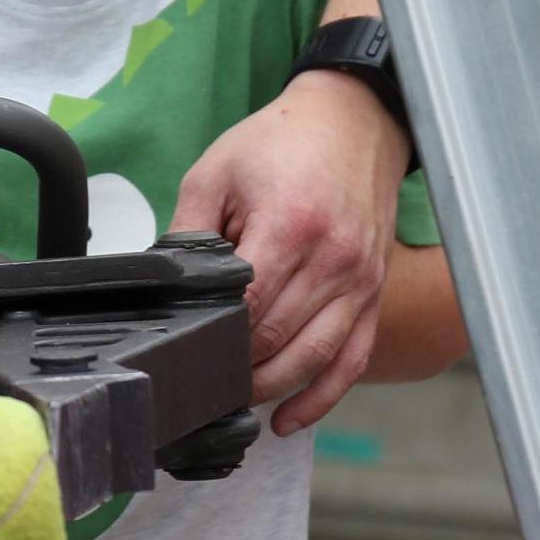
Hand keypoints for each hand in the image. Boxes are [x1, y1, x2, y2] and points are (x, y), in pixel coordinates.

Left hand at [172, 69, 408, 434]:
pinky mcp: (374, 291)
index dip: (214, 341)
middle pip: (279, 342)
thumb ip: (187, 232)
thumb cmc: (283, 142)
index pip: (248, 308)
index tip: (184, 357)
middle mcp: (333, 259)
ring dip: (272, 390)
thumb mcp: (215, 172)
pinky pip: (351, 360)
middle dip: (236, 372)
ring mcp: (360, 280)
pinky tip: (289, 418)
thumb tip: (165, 287)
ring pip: (314, 360)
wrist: (354, 121)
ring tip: (234, 402)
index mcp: (290, 225)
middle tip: (198, 386)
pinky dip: (321, 398)